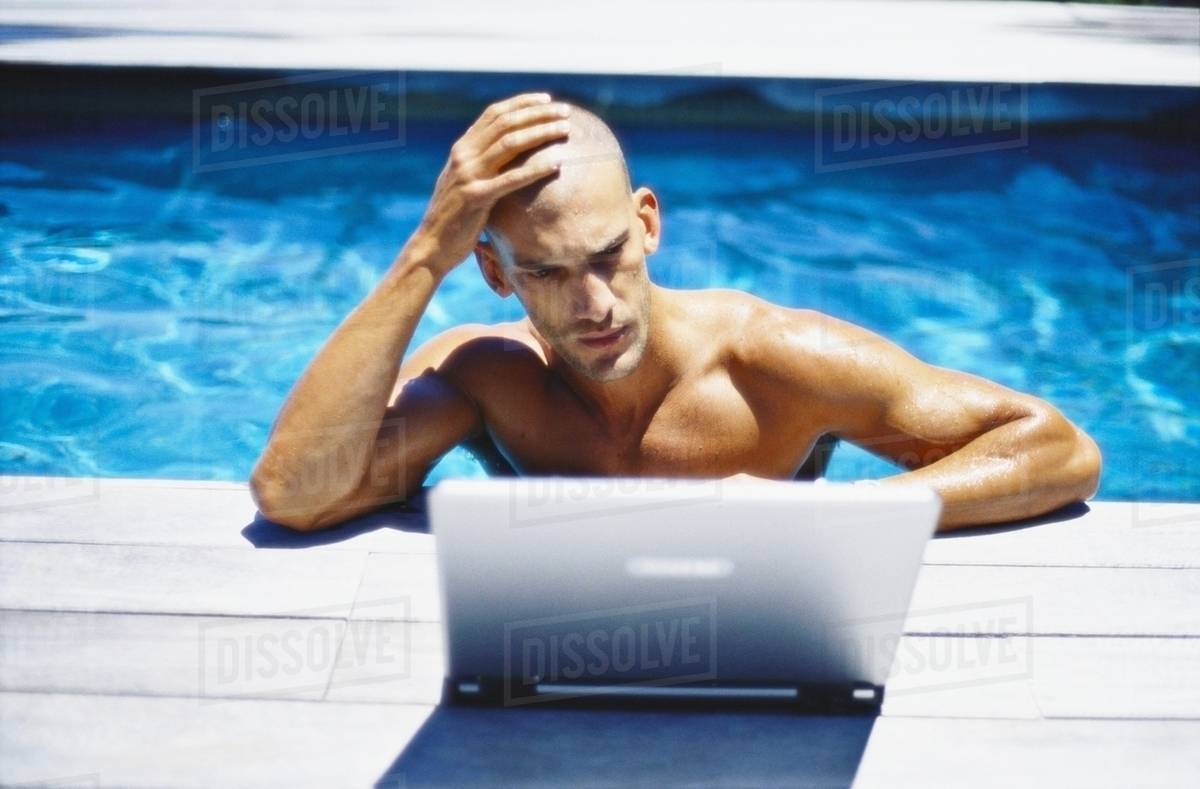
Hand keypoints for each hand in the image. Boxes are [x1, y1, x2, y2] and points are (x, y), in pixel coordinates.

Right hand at [410, 92, 570, 275]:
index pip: (494, 114)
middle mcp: (463, 156)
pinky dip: (535, 170)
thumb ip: (479, 164)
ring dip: (541, 132)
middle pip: (506, 123)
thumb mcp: (463, 182)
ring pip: (510, 143)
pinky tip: (556, 164)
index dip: (521, 103)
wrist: (431, 244)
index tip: (546, 100)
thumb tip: (503, 153)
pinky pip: (511, 180)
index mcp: (461, 149)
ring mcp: (468, 175)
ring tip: (565, 129)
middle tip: (565, 111)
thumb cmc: (454, 217)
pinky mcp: (476, 197)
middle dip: (538, 113)